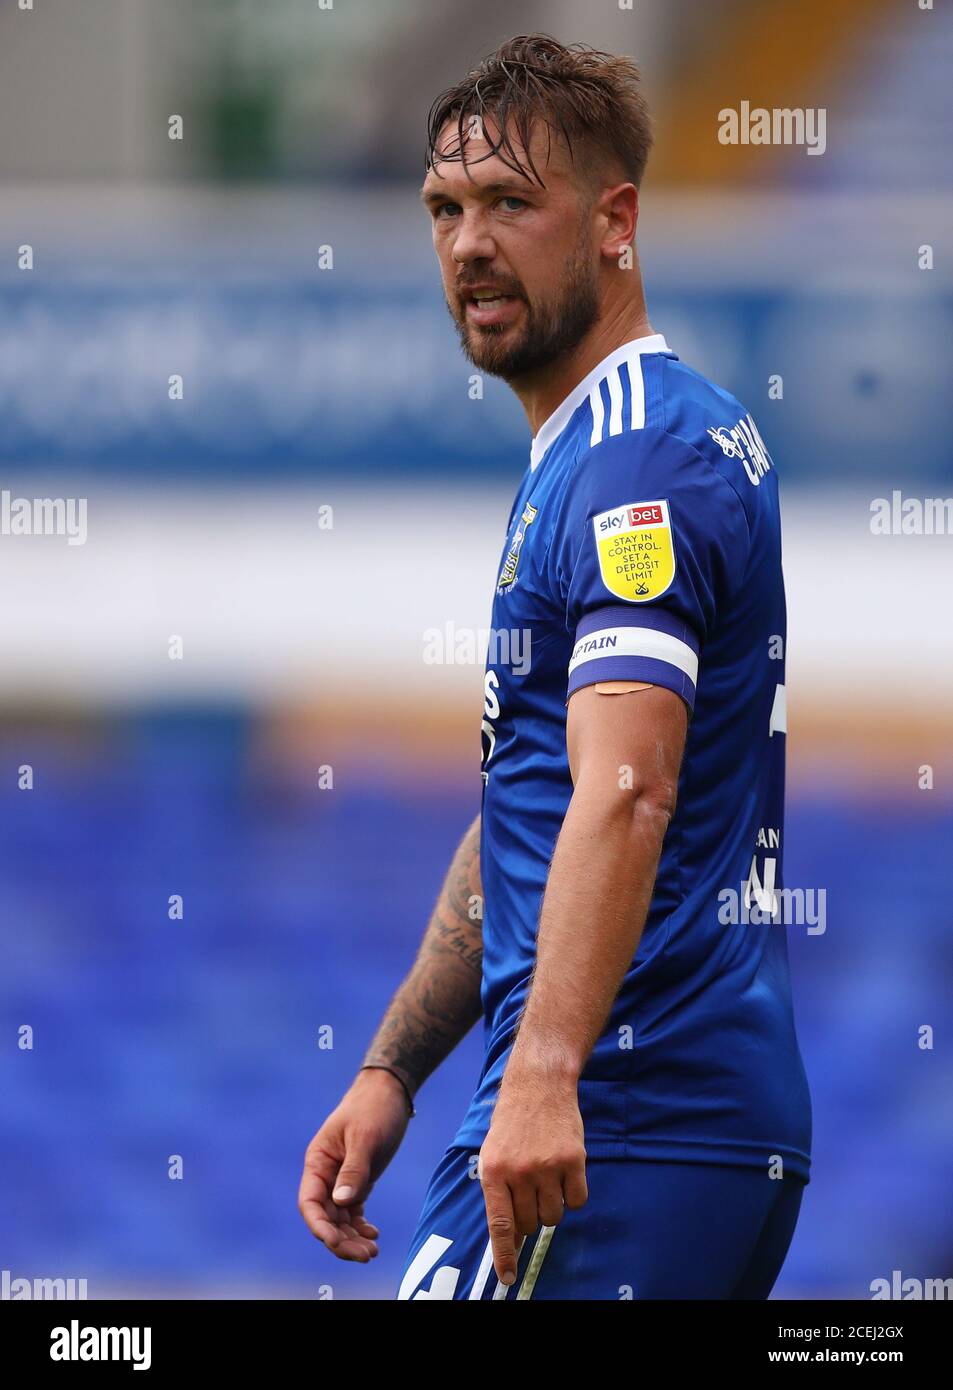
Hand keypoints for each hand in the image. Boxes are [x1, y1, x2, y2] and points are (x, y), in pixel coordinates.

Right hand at [297, 1068, 411, 1260]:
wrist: (390, 1090)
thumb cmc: (374, 1108)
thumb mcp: (365, 1137)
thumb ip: (354, 1170)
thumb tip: (341, 1202)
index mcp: (318, 1160)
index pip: (309, 1201)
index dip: (319, 1226)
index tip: (335, 1242)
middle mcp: (325, 1173)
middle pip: (325, 1216)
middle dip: (341, 1239)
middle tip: (366, 1255)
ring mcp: (340, 1178)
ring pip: (339, 1218)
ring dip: (351, 1237)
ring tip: (372, 1251)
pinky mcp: (357, 1180)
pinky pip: (352, 1211)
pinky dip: (359, 1226)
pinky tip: (373, 1235)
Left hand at [477, 1066, 587, 1287]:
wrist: (539, 1084)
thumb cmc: (512, 1122)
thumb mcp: (492, 1154)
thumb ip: (498, 1193)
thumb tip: (508, 1237)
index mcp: (493, 1171)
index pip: (501, 1226)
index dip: (505, 1256)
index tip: (508, 1278)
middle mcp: (519, 1172)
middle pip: (530, 1224)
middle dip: (531, 1216)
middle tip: (531, 1191)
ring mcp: (547, 1166)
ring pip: (554, 1216)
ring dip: (552, 1205)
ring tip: (546, 1177)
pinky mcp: (573, 1160)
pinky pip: (577, 1200)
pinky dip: (573, 1194)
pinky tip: (565, 1172)